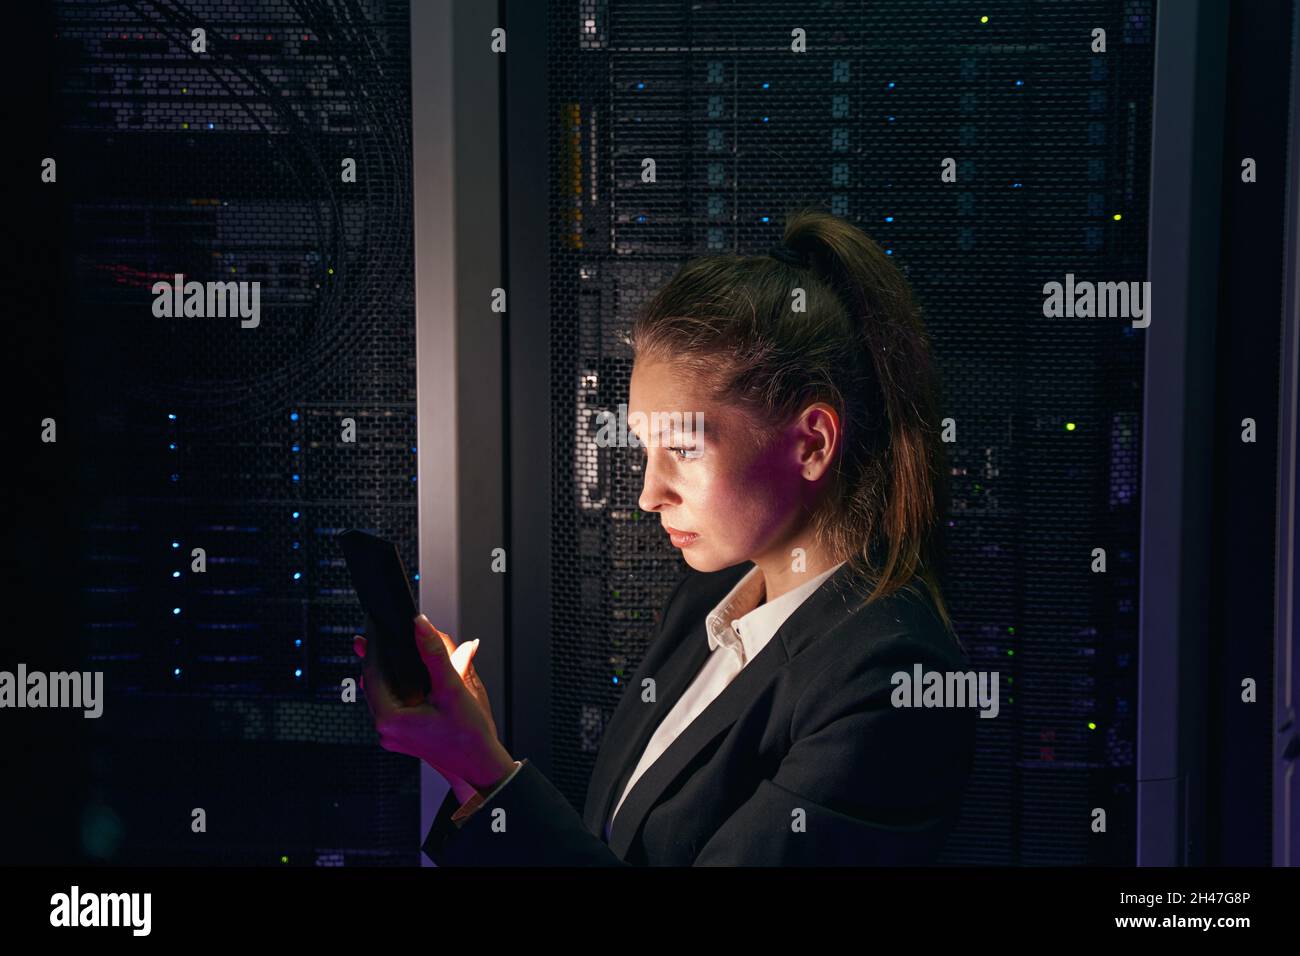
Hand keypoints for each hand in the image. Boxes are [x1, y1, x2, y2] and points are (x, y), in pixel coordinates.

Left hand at [353, 615, 514, 794]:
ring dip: (390, 672)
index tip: (377, 627)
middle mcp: (386, 730)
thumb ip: (433, 653)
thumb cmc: (468, 735)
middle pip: (375, 683)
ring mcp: (393, 735)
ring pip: (384, 693)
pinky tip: (408, 674)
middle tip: (383, 632)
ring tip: (394, 648)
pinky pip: (394, 704)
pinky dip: (399, 686)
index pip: (372, 673)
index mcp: (389, 719)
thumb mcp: (451, 687)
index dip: (374, 647)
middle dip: (381, 657)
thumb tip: (420, 625)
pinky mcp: (403, 735)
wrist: (481, 764)